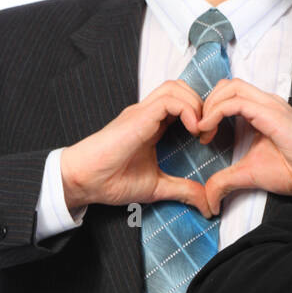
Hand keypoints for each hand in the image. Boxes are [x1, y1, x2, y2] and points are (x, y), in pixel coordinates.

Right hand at [59, 80, 211, 217]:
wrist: (83, 181)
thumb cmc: (111, 181)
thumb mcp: (157, 187)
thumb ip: (183, 190)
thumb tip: (207, 204)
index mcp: (152, 125)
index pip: (182, 102)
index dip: (201, 114)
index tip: (208, 138)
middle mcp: (147, 114)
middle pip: (181, 88)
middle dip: (203, 104)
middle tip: (208, 131)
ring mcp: (141, 112)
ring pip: (176, 88)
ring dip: (196, 105)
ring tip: (200, 131)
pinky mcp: (138, 116)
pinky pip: (169, 100)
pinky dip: (188, 110)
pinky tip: (192, 130)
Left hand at [197, 78, 291, 215]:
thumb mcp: (250, 174)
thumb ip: (227, 180)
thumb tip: (209, 199)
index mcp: (263, 111)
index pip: (230, 94)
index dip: (210, 109)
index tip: (201, 135)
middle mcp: (266, 102)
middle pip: (227, 85)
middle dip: (206, 103)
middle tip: (199, 129)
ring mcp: (269, 105)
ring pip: (229, 87)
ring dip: (209, 106)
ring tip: (202, 130)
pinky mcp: (270, 112)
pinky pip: (234, 102)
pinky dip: (215, 113)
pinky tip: (207, 131)